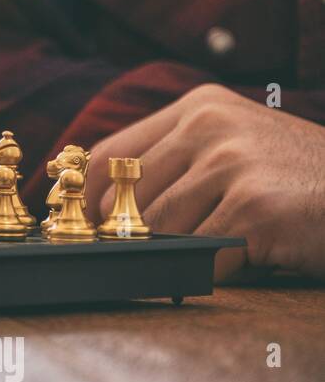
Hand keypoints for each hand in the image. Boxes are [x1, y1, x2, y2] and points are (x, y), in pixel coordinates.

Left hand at [87, 84, 324, 281]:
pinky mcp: (253, 206)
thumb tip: (99, 210)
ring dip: (192, 254)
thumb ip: (176, 166)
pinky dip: (221, 273)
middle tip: (177, 249)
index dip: (90, 199)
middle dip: (145, 237)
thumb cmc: (304, 186)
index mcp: (199, 108)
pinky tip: (257, 258)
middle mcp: (210, 126)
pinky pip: (204, 258)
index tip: (80, 228)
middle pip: (130, 202)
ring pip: (163, 232)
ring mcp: (231, 163)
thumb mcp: (238, 152)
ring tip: (239, 243)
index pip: (111, 155)